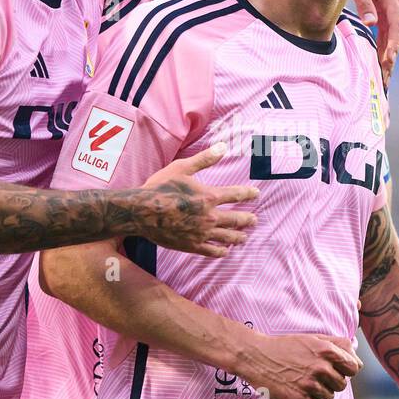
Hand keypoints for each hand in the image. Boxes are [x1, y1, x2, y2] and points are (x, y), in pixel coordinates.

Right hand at [138, 143, 258, 256]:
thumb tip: (224, 146)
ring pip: (226, 236)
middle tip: (255, 220)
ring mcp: (201, 232)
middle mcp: (209, 216)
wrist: (141, 211)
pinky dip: (220, 251)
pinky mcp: (192, 245)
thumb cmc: (159, 187)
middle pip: (235, 219)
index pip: (235, 195)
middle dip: (247, 219)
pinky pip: (211, 250)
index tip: (256, 194)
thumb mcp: (182, 168)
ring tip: (244, 238)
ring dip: (238, 237)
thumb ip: (204, 159)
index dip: (247, 194)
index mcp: (209, 196)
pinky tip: (225, 251)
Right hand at [235, 333, 361, 398]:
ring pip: (329, 397)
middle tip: (314, 375)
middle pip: (342, 385)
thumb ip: (338, 344)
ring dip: (319, 392)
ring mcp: (309, 385)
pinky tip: (299, 391)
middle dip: (331, 381)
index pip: (354, 368)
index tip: (336, 369)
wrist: (257, 357)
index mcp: (326, 351)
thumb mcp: (313, 338)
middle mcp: (320, 368)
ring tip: (304, 382)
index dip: (346, 369)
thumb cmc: (286, 346)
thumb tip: (356, 356)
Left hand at [349, 0, 398, 88]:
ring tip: (384, 79)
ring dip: (389, 58)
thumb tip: (370, 22)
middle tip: (385, 79)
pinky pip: (388, 35)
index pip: (395, 26)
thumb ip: (364, 2)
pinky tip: (381, 64)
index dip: (392, 45)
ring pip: (393, 38)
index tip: (387, 61)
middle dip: (391, 58)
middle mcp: (396, 7)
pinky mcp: (386, 14)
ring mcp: (392, 11)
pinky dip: (385, 50)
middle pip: (397, 37)